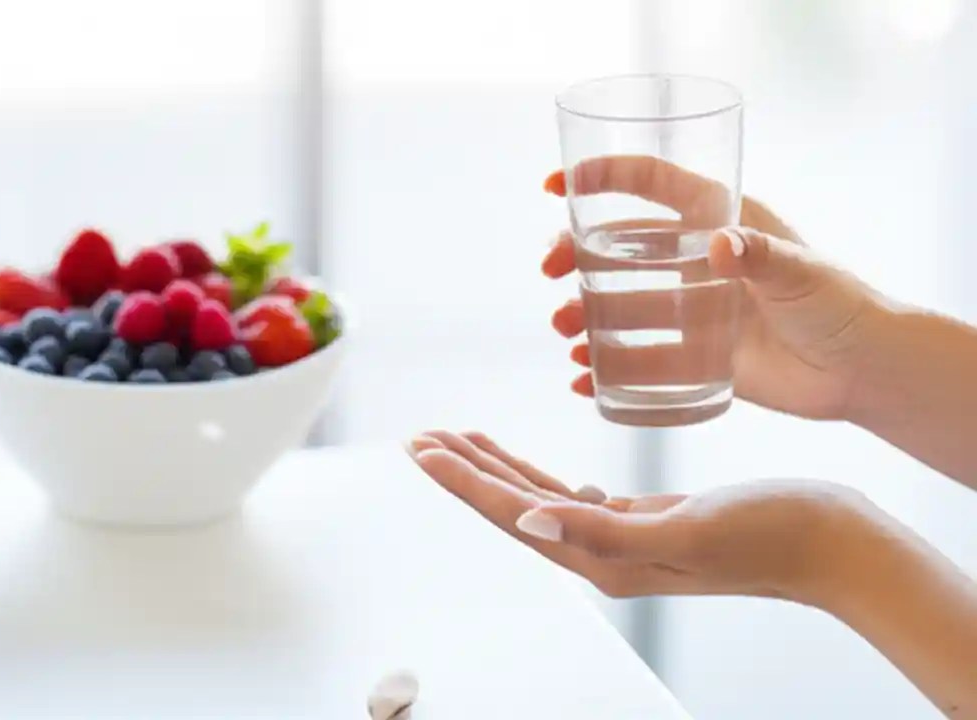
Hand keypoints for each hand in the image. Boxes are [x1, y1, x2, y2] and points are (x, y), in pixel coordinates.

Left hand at [406, 429, 871, 604]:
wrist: (836, 546)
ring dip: (497, 468)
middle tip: (420, 437)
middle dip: (464, 470)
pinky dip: (543, 479)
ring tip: (458, 439)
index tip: (420, 450)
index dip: (461, 480)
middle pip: (512, 506)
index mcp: (602, 557)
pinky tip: (529, 473)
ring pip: (539, 499)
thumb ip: (604, 530)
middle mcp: (602, 553)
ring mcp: (623, 540)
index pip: (511, 513)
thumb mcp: (686, 529)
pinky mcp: (646, 523)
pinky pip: (576, 499)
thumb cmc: (772, 535)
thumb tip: (527, 522)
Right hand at [543, 156, 884, 419]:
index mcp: (719, 221)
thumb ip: (760, 257)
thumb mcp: (801, 273)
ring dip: (583, 314)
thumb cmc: (841, 305)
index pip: (653, 184)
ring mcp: (690, 310)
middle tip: (548, 269)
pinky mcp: (692, 357)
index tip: (557, 184)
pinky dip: (605, 370)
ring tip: (565, 331)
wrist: (861, 371)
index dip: (604, 177)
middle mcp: (695, 261)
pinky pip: (638, 361)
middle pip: (619, 248)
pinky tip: (582, 378)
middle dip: (574, 253)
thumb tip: (718, 245)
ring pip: (619, 306)